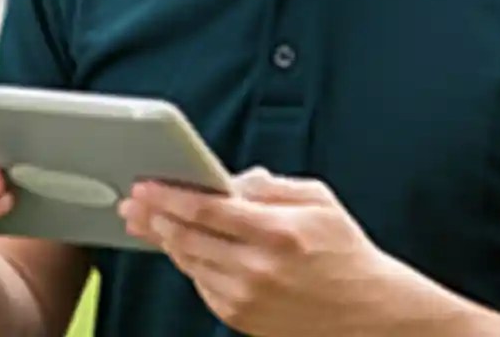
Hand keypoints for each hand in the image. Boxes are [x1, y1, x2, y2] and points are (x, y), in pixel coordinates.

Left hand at [120, 167, 406, 335]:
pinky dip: (189, 264)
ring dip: (164, 241)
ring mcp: (247, 298)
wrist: (368, 313)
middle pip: (187, 238)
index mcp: (277, 232)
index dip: (169, 196)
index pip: (207, 210)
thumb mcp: (318, 201)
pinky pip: (202, 286)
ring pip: (189, 263)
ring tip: (146, 223)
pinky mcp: (241, 319)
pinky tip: (181, 248)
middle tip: (132, 203)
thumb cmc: (345, 253)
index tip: (146, 186)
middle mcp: (257, 269)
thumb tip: (230, 180)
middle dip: (154, 218)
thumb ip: (270, 186)